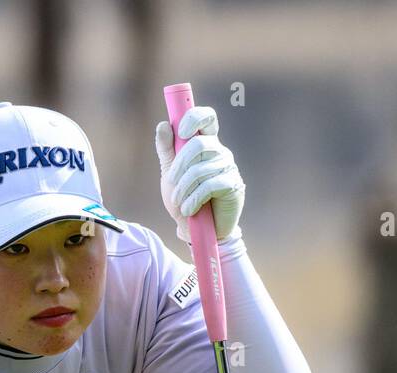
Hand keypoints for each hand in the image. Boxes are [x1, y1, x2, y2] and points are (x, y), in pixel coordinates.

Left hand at [155, 105, 245, 245]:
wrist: (196, 230)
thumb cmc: (184, 199)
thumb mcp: (170, 174)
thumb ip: (166, 150)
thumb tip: (163, 125)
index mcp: (205, 144)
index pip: (206, 117)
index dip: (194, 118)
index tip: (181, 132)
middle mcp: (219, 151)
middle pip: (199, 144)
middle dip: (179, 165)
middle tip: (171, 182)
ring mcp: (228, 167)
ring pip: (200, 169)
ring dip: (184, 189)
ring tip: (180, 202)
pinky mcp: (233, 185)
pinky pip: (209, 186)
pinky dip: (193, 199)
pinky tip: (189, 209)